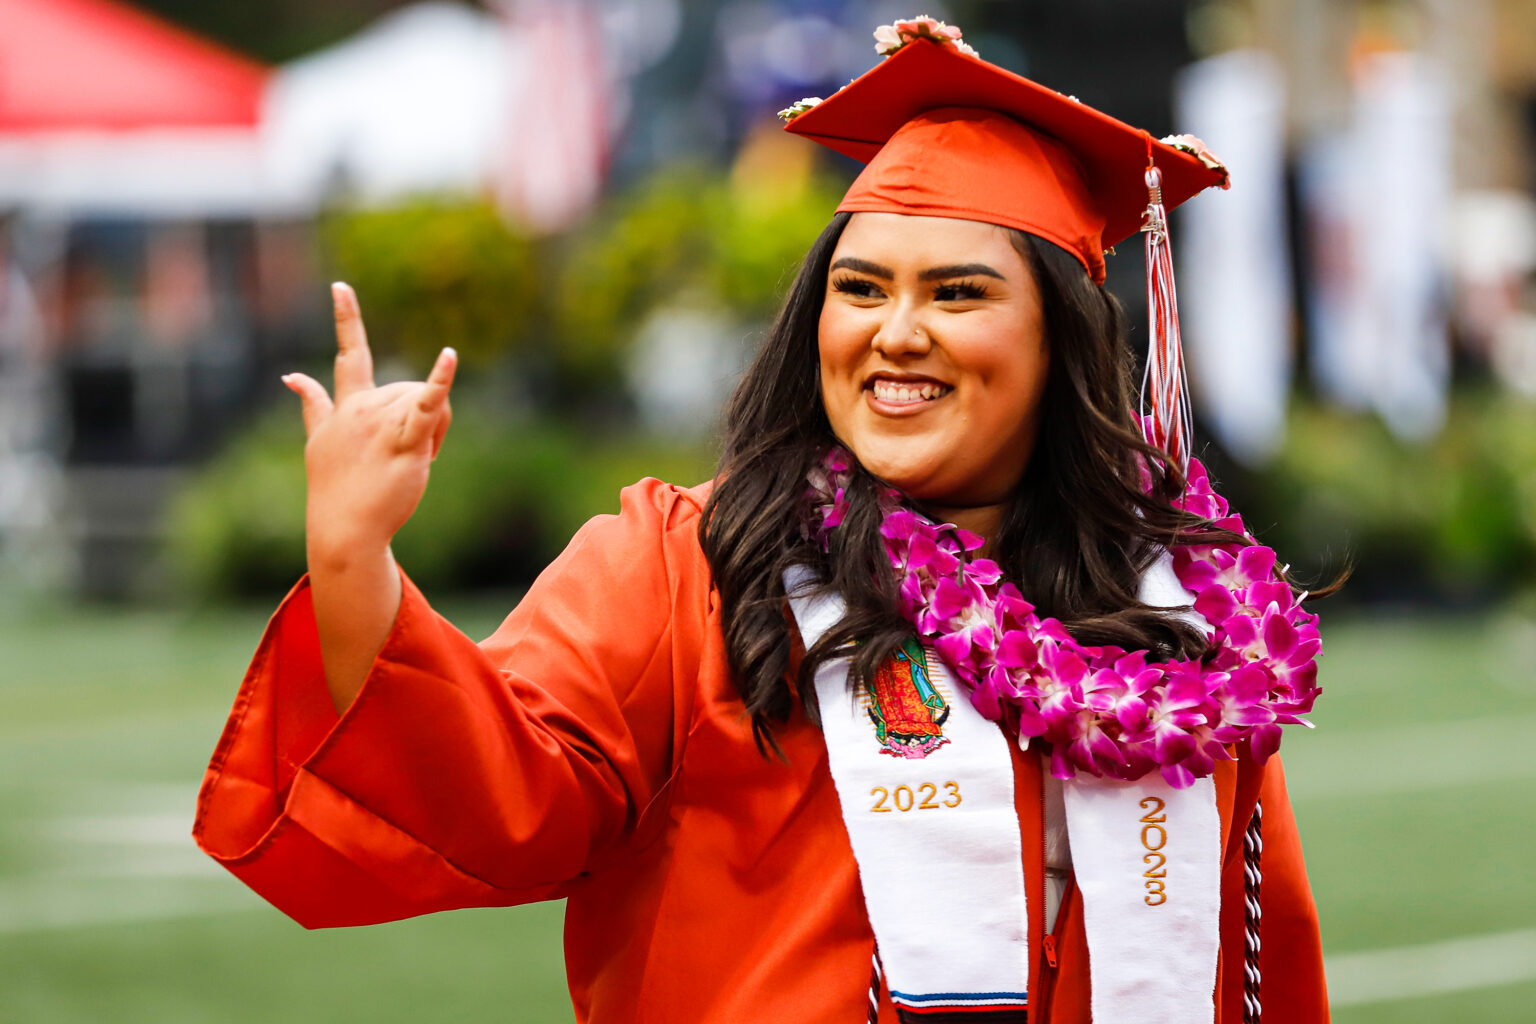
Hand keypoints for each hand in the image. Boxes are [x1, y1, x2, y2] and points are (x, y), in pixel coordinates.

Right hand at [282, 283, 456, 566]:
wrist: (345, 528)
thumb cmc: (336, 486)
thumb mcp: (320, 440)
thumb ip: (312, 404)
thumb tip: (290, 375)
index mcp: (347, 404)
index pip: (349, 353)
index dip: (346, 318)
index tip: (341, 285)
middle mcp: (364, 408)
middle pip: (414, 388)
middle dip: (425, 419)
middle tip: (406, 458)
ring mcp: (383, 423)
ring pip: (431, 403)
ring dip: (436, 434)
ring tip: (411, 464)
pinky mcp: (404, 441)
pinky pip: (428, 405)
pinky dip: (440, 381)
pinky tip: (448, 357)